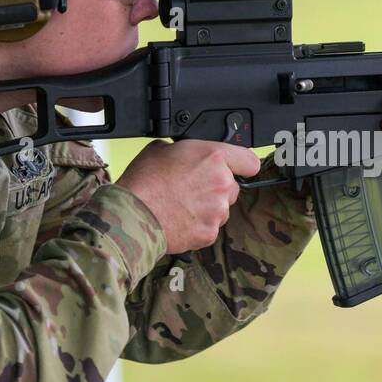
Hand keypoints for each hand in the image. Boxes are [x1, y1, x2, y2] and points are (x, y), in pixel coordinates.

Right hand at [115, 139, 260, 252]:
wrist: (132, 216)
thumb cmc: (143, 181)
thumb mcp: (161, 149)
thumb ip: (185, 151)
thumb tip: (186, 156)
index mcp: (214, 157)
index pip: (249, 161)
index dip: (242, 164)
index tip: (238, 168)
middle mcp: (222, 183)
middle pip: (232, 186)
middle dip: (216, 187)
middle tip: (192, 188)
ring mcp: (218, 211)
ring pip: (221, 208)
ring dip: (208, 207)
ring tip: (181, 205)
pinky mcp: (210, 233)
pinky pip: (210, 227)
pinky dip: (198, 225)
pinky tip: (179, 219)